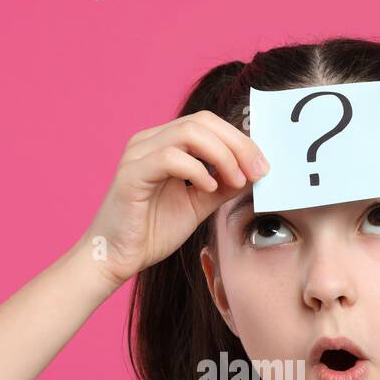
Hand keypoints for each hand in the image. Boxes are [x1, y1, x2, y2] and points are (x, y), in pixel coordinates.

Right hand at [80, 110, 269, 288]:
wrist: (116, 258)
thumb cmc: (151, 231)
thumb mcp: (198, 205)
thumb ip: (223, 185)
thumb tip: (254, 172)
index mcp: (164, 144)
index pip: (209, 124)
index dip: (241, 140)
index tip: (263, 167)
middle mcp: (149, 141)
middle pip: (203, 121)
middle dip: (238, 145)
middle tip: (258, 171)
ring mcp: (138, 154)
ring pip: (189, 133)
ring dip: (222, 156)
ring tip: (235, 181)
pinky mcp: (131, 174)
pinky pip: (169, 158)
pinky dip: (196, 170)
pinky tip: (207, 188)